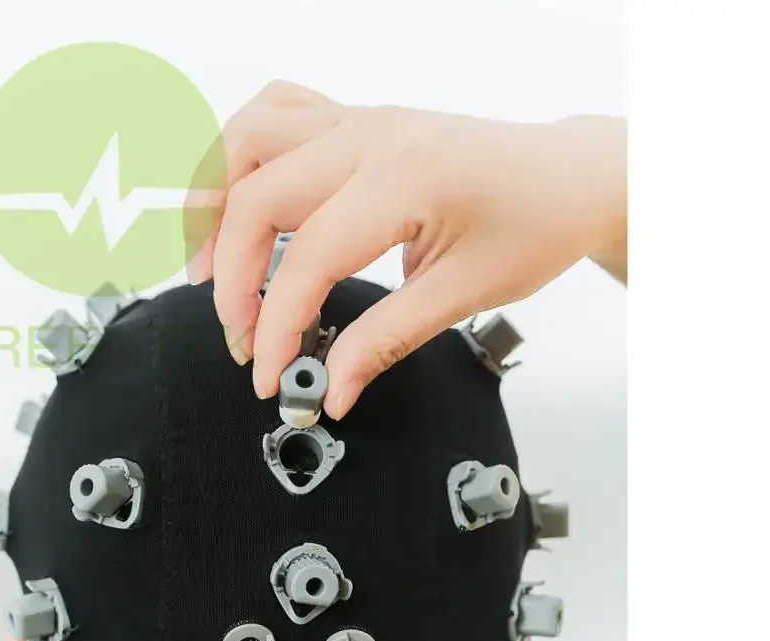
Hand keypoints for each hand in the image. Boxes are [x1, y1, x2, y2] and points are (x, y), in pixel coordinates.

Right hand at [188, 81, 625, 418]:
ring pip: (249, 139)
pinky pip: (277, 112)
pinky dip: (240, 153)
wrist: (571, 176)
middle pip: (255, 197)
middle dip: (230, 277)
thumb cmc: (534, 223)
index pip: (305, 259)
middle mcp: (369, 137)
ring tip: (208, 266)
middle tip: (239, 335)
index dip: (276, 326)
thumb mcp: (462, 294)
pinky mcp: (357, 121)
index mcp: (401, 179)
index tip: (271, 373)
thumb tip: (334, 388)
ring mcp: (359, 120)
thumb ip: (384, 341)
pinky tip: (237, 195)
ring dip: (213, 202)